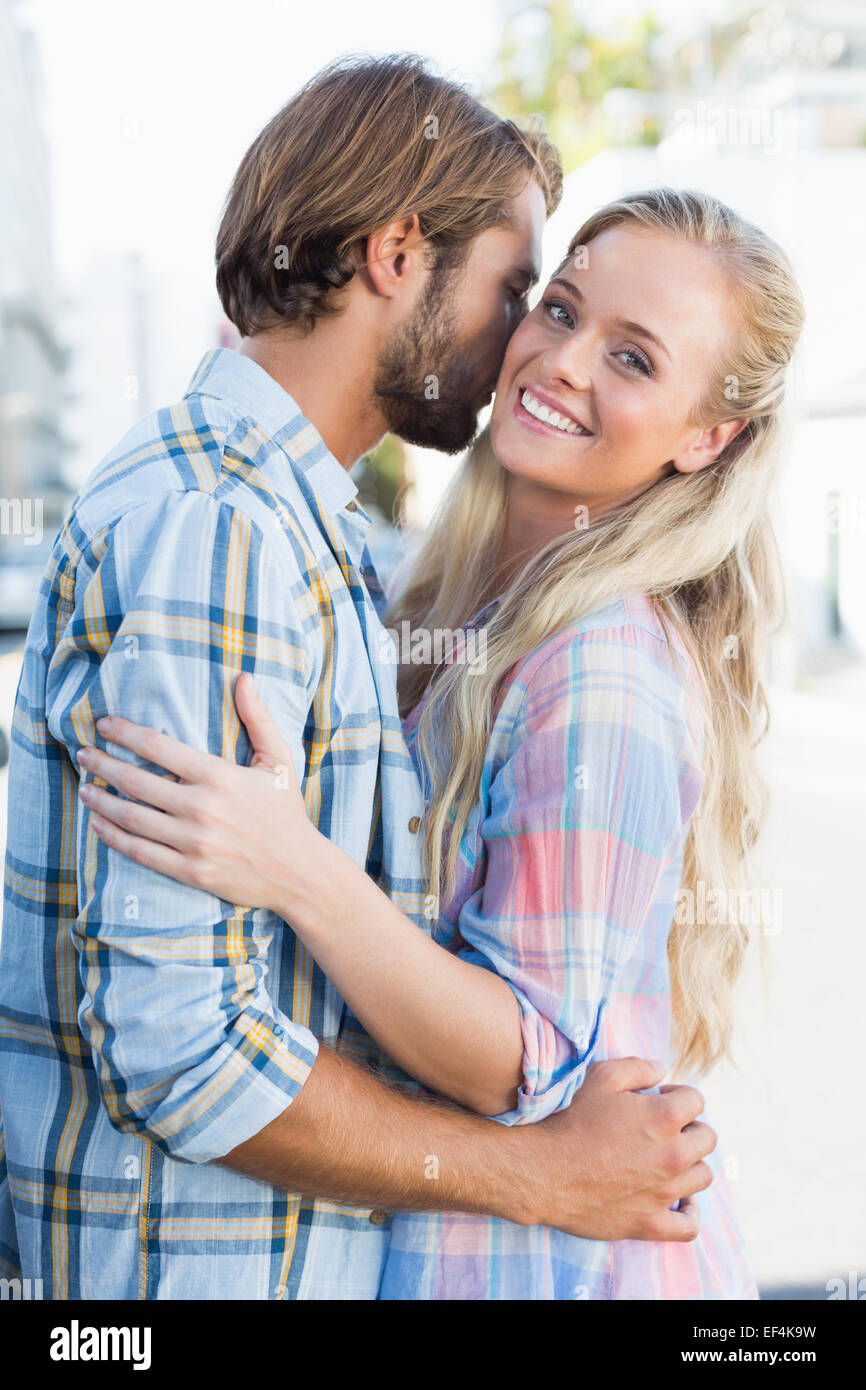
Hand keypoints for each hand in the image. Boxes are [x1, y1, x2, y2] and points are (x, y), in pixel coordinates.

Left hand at [75, 673, 322, 912]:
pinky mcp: (190, 871)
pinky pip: (141, 852)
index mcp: (220, 776)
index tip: (104, 725)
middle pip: (136, 782)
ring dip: (100, 801)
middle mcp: (201, 808)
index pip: (159, 747)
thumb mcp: (280, 760)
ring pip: (132, 818)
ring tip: (83, 787)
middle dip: (103, 764)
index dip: (125, 733)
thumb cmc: (287, 812)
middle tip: (83, 753)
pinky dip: (114, 837)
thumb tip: (242, 678)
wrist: (300, 872)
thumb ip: (258, 718)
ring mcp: (193, 842)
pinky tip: (99, 825)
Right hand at [518, 1057, 714, 1240]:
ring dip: (691, 1163)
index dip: (677, 1095)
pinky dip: (689, 1212)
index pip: (695, 1101)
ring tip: (666, 1159)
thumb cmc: (570, 1119)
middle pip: (706, 1138)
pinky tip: (679, 1200)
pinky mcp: (650, 1223)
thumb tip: (662, 1070)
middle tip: (662, 1128)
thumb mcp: (600, 1076)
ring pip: (703, 1176)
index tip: (659, 1099)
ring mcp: (664, 1193)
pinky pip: (689, 1225)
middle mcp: (673, 1155)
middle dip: (689, 1127)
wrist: (542, 1171)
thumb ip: (638, 1067)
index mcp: (665, 1117)